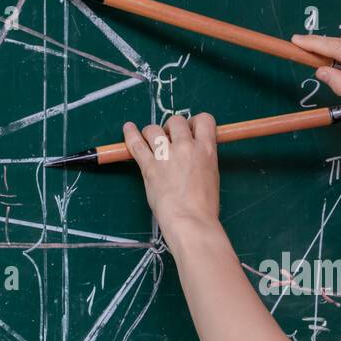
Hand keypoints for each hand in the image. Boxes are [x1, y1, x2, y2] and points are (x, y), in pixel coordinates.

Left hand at [122, 113, 220, 246]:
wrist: (190, 220)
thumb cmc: (204, 206)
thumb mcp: (212, 176)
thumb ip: (203, 160)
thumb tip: (195, 153)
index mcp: (207, 149)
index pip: (203, 120)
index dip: (195, 123)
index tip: (190, 131)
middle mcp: (186, 146)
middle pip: (176, 121)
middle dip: (172, 128)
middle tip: (171, 139)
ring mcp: (166, 155)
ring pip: (154, 129)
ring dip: (153, 133)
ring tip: (152, 141)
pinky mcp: (149, 166)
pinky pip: (135, 143)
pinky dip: (130, 134)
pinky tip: (128, 128)